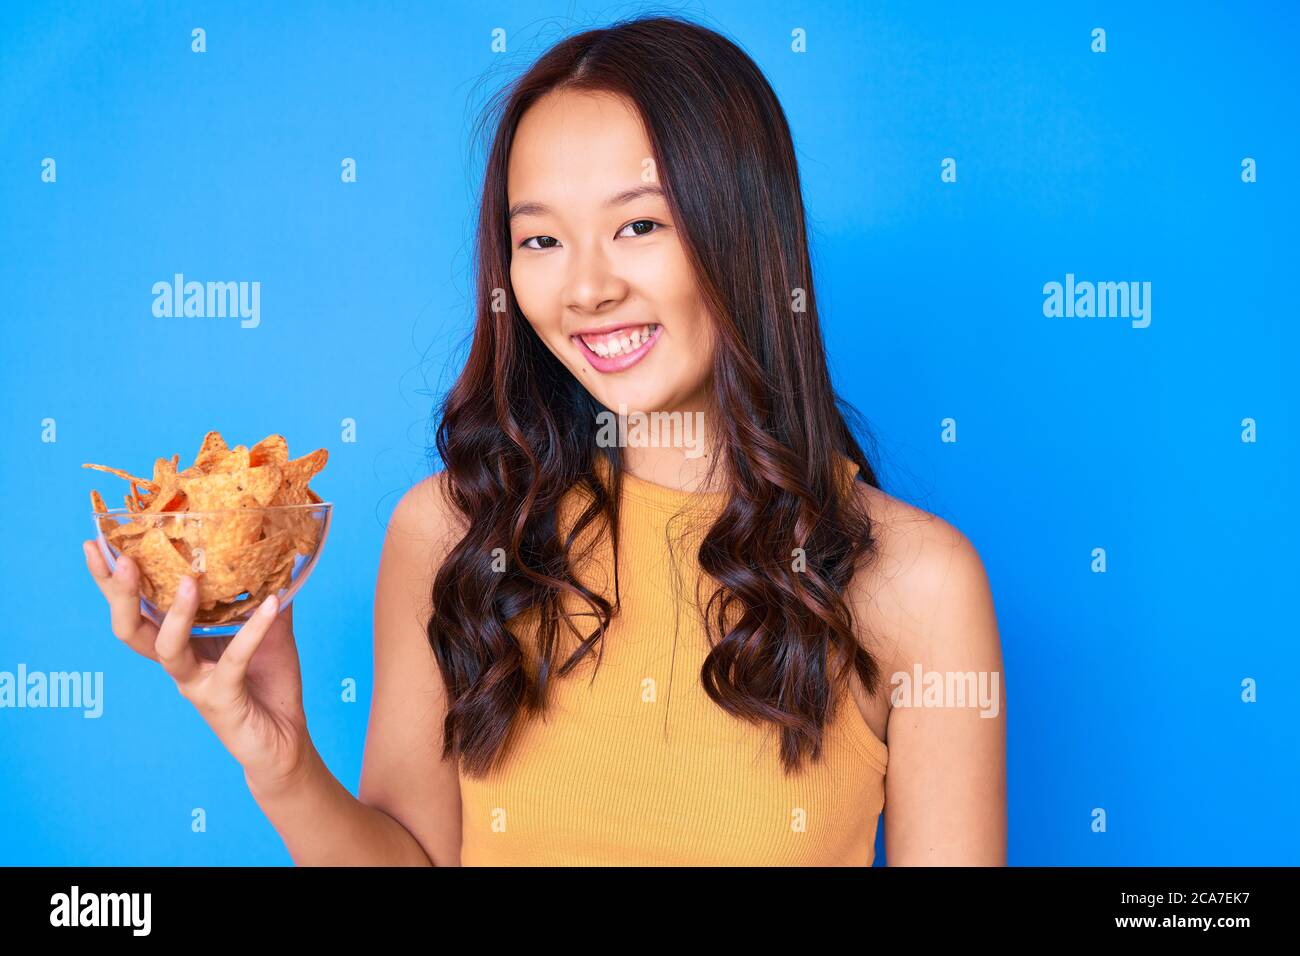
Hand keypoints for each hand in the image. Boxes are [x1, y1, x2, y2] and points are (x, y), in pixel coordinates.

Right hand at [83, 539, 311, 792]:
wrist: (285, 739)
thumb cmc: (269, 683)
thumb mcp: (270, 630)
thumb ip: (264, 595)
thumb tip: (276, 551)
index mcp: (180, 642)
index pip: (136, 608)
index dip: (111, 581)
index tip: (97, 543)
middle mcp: (178, 663)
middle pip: (131, 630)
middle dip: (122, 595)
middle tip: (126, 560)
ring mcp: (195, 683)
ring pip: (168, 649)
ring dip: (176, 614)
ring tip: (187, 581)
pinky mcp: (221, 700)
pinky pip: (233, 660)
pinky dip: (254, 629)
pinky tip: (272, 603)